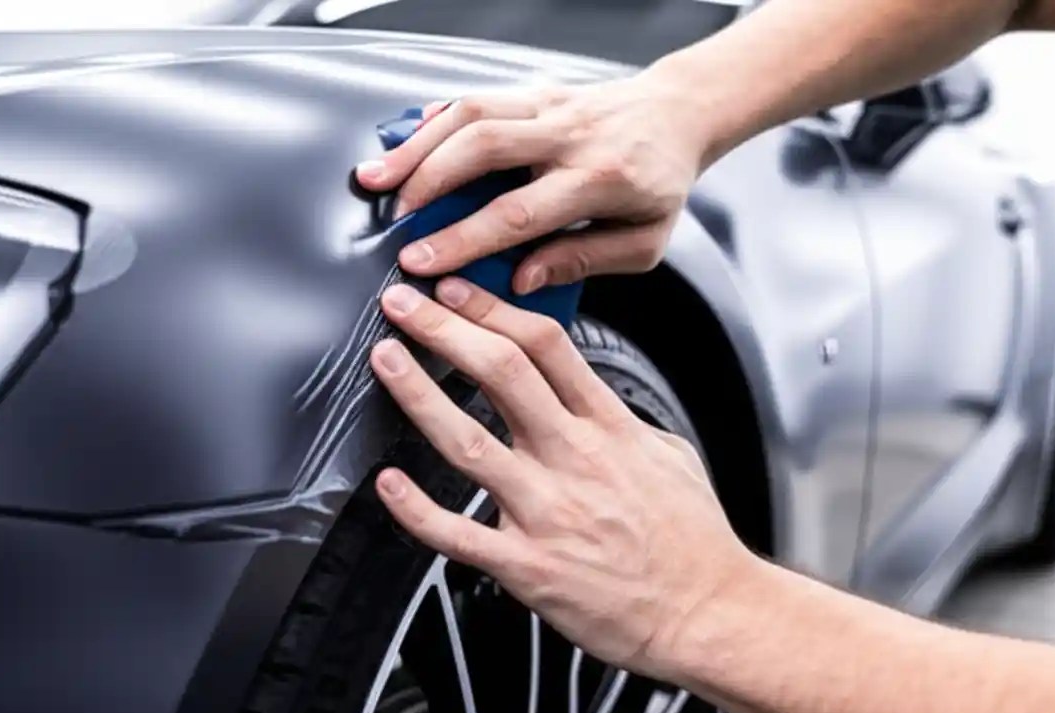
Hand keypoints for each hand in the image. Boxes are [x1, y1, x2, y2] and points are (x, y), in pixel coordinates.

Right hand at [354, 71, 708, 293]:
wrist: (678, 114)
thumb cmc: (659, 185)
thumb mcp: (643, 242)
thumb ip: (583, 261)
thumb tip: (521, 280)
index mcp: (600, 180)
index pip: (518, 213)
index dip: (463, 239)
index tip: (420, 262)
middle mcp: (570, 135)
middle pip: (484, 148)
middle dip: (426, 181)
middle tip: (390, 218)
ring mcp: (550, 106)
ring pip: (472, 113)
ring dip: (418, 145)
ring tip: (377, 177)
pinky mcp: (535, 90)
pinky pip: (478, 96)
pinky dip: (437, 117)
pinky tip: (406, 138)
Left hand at [367, 277, 756, 679]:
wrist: (709, 615)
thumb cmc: (693, 541)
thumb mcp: (671, 454)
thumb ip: (621, 417)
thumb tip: (588, 393)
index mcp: (609, 427)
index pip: (546, 345)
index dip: (492, 308)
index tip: (457, 290)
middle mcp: (575, 458)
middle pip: (501, 372)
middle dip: (445, 329)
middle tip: (405, 305)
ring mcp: (548, 511)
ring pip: (468, 441)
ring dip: (418, 395)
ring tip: (386, 361)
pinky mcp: (528, 565)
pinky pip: (458, 533)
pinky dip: (416, 508)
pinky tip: (387, 483)